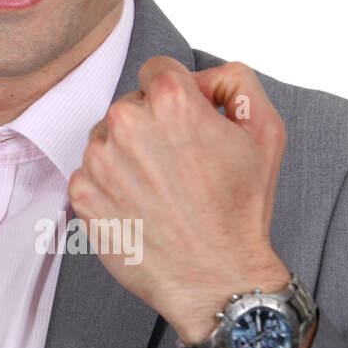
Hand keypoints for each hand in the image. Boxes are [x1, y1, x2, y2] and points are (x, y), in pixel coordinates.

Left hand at [66, 57, 291, 342]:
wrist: (216, 278)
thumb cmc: (241, 209)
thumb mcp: (265, 131)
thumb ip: (236, 83)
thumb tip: (204, 77)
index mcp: (170, 100)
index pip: (158, 70)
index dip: (179, 94)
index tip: (188, 122)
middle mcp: (126, 122)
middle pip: (132, 104)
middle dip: (153, 125)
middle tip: (181, 164)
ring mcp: (99, 159)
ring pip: (109, 138)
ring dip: (129, 154)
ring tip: (162, 189)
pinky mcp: (81, 191)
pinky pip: (91, 172)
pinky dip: (111, 185)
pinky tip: (141, 206)